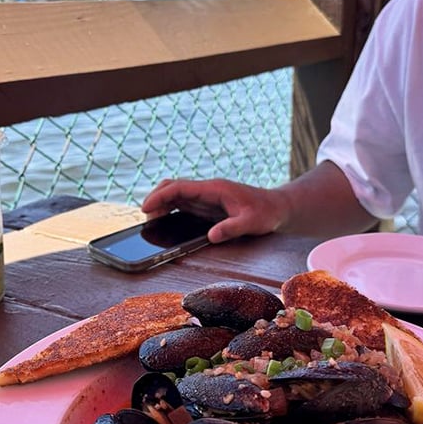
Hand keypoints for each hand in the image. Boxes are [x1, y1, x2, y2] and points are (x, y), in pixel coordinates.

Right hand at [141, 178, 283, 242]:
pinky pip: (183, 203)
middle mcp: (207, 190)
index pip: (180, 188)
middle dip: (155, 198)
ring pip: (176, 194)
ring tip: (151, 222)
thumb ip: (232, 228)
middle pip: (173, 187)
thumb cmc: (266, 213)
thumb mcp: (251, 222)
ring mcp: (206, 196)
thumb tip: (211, 236)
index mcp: (214, 189)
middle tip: (145, 217)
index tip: (146, 208)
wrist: (277, 207)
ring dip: (161, 204)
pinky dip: (170, 209)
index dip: (160, 196)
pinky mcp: (207, 204)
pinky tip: (164, 221)